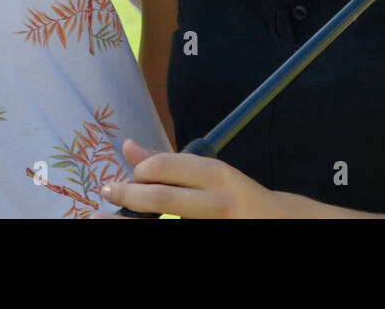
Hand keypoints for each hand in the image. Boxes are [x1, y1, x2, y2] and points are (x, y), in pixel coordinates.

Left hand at [94, 138, 296, 218]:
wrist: (277, 222)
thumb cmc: (236, 195)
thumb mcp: (210, 173)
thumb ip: (170, 163)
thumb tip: (128, 146)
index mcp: (216, 175)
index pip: (166, 168)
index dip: (140, 171)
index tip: (133, 176)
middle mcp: (215, 202)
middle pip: (161, 200)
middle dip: (127, 196)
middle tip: (107, 192)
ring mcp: (213, 225)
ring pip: (164, 222)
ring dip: (131, 219)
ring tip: (107, 216)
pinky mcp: (208, 237)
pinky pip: (174, 231)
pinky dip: (153, 227)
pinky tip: (139, 223)